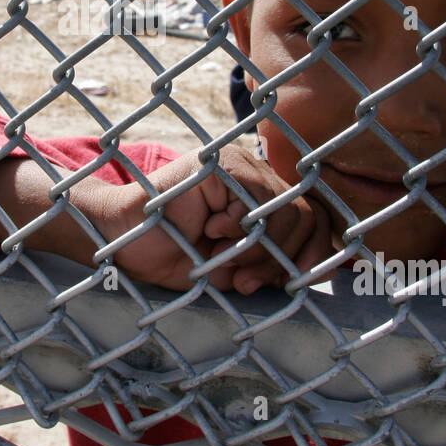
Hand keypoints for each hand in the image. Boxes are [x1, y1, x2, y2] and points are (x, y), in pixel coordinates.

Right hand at [91, 146, 335, 293]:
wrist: (119, 238)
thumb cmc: (173, 254)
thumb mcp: (234, 266)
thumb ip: (273, 263)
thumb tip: (326, 271)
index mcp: (262, 195)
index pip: (314, 218)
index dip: (317, 253)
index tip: (303, 283)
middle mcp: (255, 172)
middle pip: (305, 217)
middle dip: (280, 260)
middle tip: (245, 280)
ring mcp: (238, 162)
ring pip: (283, 211)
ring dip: (255, 249)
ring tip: (221, 259)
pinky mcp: (219, 163)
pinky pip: (254, 201)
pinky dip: (235, 229)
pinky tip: (208, 233)